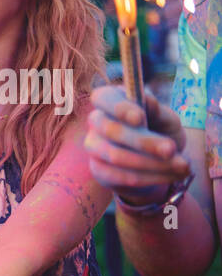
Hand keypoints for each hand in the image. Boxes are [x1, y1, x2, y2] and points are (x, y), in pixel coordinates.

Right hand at [85, 85, 191, 203]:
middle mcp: (96, 121)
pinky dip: (150, 177)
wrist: (156, 160)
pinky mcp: (98, 170)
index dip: (119, 108)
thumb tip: (147, 100)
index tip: (140, 118)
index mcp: (110, 99)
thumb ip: (157, 110)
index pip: (104, 98)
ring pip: (116, 155)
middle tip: (171, 149)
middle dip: (144, 142)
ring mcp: (94, 146)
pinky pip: (120, 176)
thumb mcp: (165, 118)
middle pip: (111, 130)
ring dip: (152, 163)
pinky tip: (171, 176)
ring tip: (181, 166)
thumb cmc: (160, 130)